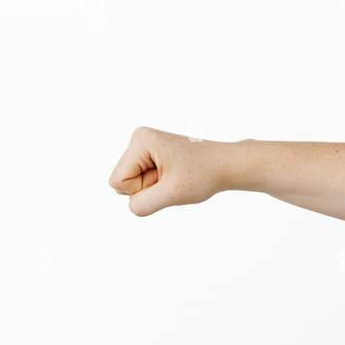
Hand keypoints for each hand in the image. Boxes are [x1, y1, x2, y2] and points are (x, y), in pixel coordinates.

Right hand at [108, 126, 230, 215]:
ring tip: (176, 177)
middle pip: (122, 181)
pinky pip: (141, 180)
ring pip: (131, 182)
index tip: (167, 179)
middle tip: (174, 178)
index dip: (141, 189)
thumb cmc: (204, 175)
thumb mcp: (172, 194)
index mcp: (141, 141)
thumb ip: (143, 204)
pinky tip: (175, 176)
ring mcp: (145, 146)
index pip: (118, 182)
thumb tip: (131, 205)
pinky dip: (158, 185)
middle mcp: (139, 138)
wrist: (226, 165)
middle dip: (147, 188)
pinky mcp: (151, 154)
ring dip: (154, 188)